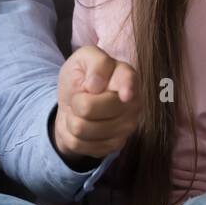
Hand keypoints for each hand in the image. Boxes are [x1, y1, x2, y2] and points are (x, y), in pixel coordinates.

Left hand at [53, 45, 140, 160]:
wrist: (75, 105)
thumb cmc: (81, 78)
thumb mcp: (82, 59)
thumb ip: (95, 63)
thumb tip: (96, 85)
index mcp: (126, 75)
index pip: (128, 81)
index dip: (126, 88)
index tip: (125, 95)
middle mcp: (133, 102)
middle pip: (89, 108)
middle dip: (75, 102)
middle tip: (79, 97)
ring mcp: (127, 126)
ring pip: (81, 128)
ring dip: (72, 119)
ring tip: (80, 112)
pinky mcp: (116, 145)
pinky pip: (80, 144)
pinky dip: (73, 136)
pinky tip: (84, 126)